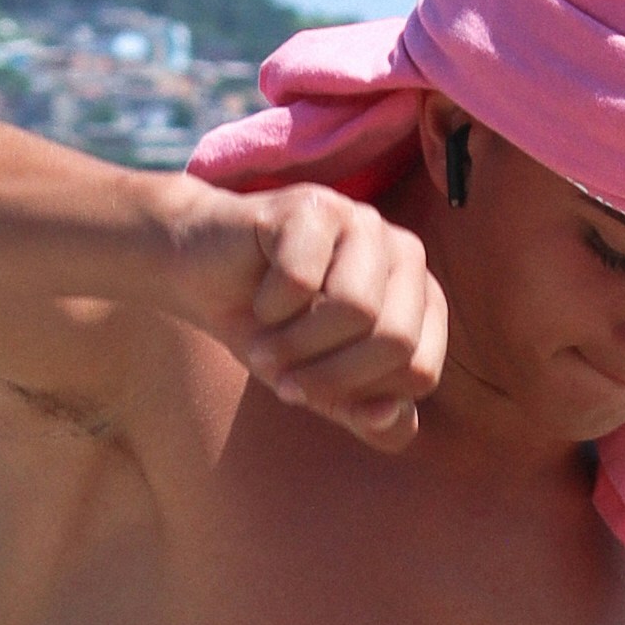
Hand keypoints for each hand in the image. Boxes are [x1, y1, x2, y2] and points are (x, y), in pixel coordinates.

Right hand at [202, 183, 444, 451]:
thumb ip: (364, 415)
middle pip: (394, 341)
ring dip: (295, 346)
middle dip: (330, 378)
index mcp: (422, 299)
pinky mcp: (313, 206)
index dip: (363, 401)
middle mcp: (405, 252)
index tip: (317, 397)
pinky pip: (301, 282)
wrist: (202, 276)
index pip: (420, 372)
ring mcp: (361, 221)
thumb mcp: (320, 389)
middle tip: (283, 381)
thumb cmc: (272, 331)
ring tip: (266, 347)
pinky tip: (257, 297)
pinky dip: (268, 308)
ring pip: (355, 309)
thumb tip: (390, 417)